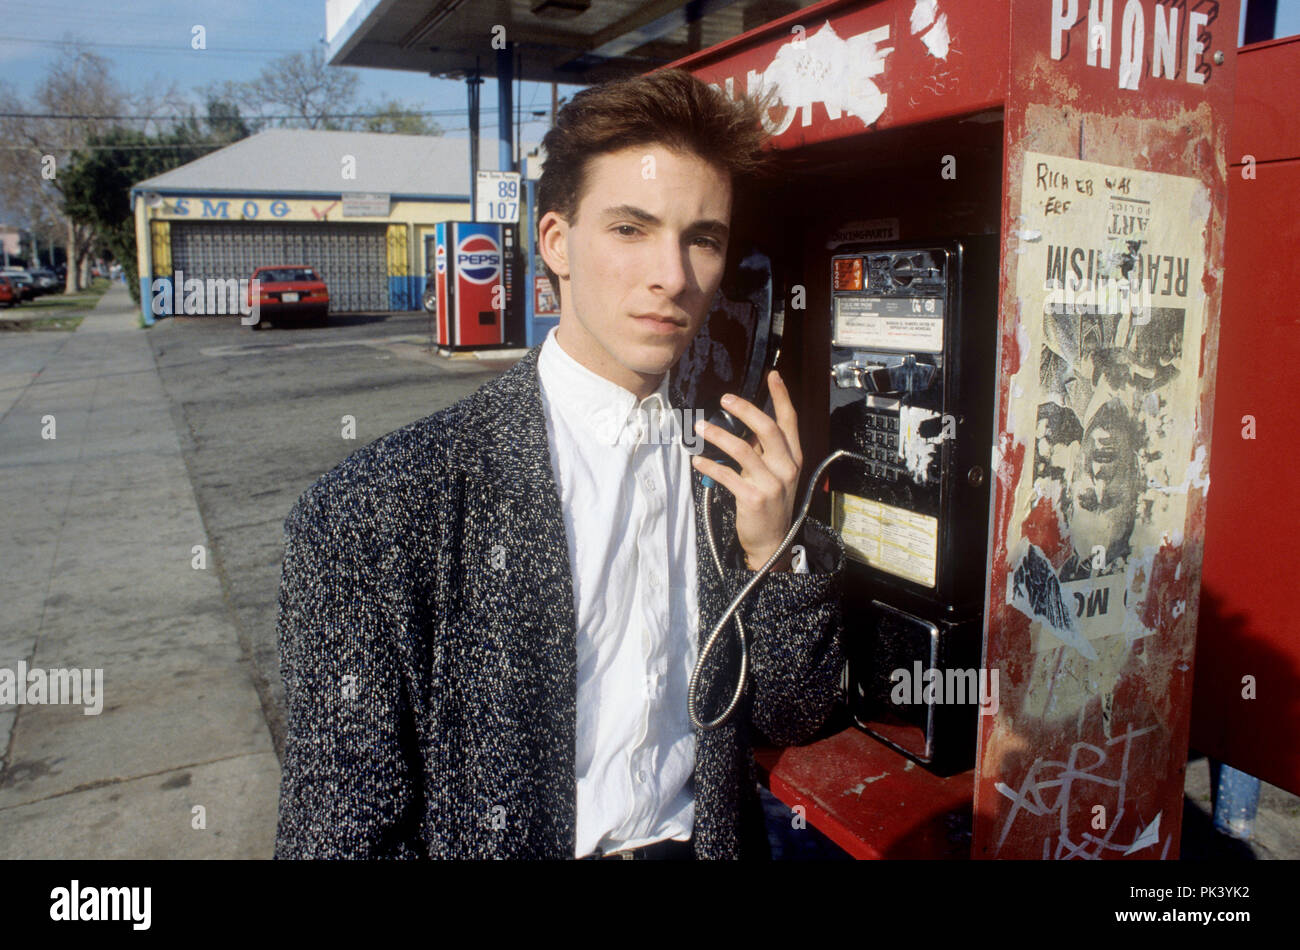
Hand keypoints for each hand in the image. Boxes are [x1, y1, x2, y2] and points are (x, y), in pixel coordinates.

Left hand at [691, 370, 801, 570]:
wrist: (771, 541)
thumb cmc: (770, 503)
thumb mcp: (775, 473)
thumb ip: (764, 451)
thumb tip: (743, 426)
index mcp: (794, 457)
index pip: (789, 421)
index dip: (782, 396)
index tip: (773, 375)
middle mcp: (787, 467)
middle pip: (767, 429)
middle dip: (745, 410)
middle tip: (724, 399)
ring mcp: (772, 484)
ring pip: (743, 450)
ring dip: (718, 436)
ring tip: (700, 428)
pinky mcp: (753, 498)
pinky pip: (727, 476)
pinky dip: (710, 467)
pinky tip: (698, 462)